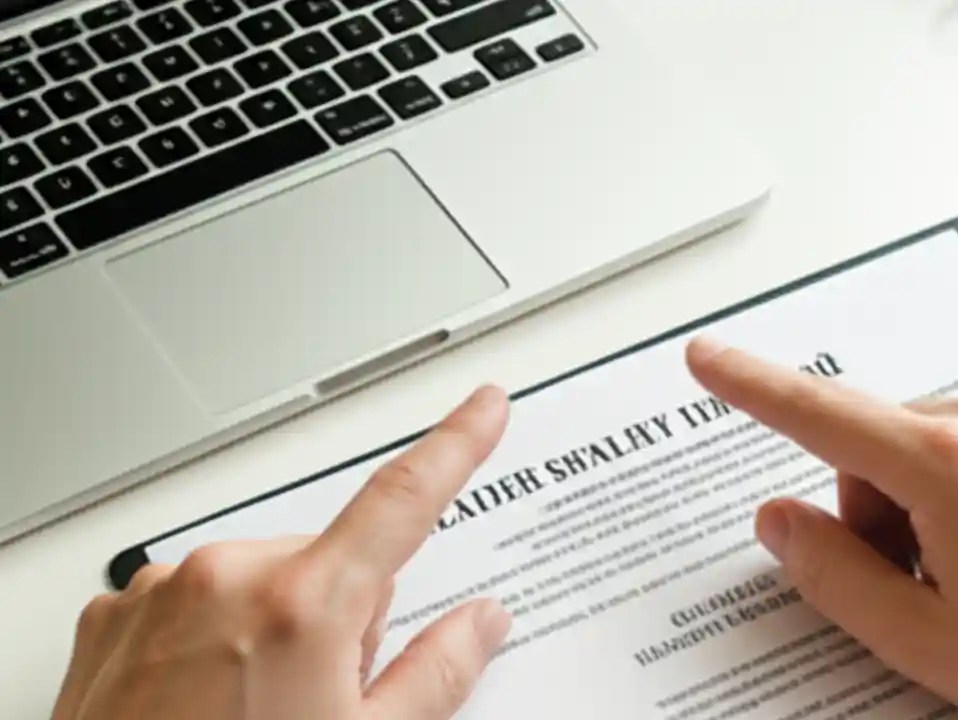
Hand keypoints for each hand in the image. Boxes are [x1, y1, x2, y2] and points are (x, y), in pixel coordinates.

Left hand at [53, 387, 512, 719]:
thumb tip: (481, 622)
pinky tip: (205, 703)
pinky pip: (195, 600)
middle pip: (330, 563)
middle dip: (341, 618)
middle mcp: (226, 578)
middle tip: (319, 696)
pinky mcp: (114, 615)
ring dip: (273, 629)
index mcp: (301, 606)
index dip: (455, 447)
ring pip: (261, 582)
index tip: (482, 407)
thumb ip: (436, 675)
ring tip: (253, 710)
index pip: (403, 501)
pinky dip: (209, 639)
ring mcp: (162, 594)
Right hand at [686, 338, 957, 718]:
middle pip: (882, 441)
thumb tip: (780, 521)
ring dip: (932, 498)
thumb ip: (829, 572)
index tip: (708, 358)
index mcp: (955, 466)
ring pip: (939, 440)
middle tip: (920, 584)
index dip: (752, 386)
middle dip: (877, 507)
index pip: (821, 413)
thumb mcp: (919, 640)